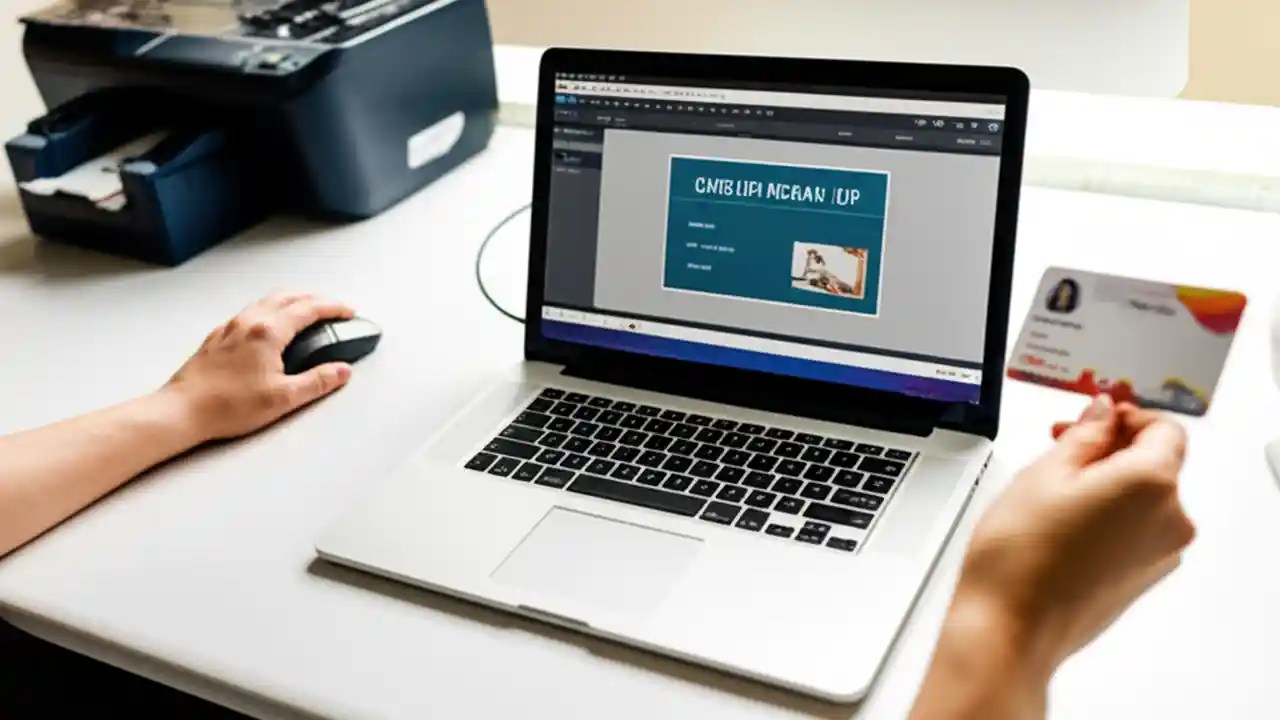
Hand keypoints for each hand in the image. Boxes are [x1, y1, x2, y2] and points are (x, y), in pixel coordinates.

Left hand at [162, 292, 355, 441]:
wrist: (182, 411)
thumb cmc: (226, 406)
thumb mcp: (283, 398)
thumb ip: (317, 381)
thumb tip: (341, 371)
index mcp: (268, 332)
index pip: (309, 309)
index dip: (333, 308)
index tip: (348, 311)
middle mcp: (249, 322)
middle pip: (288, 296)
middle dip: (315, 297)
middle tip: (332, 308)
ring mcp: (230, 327)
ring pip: (267, 301)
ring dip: (292, 300)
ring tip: (305, 311)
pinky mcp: (217, 337)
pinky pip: (249, 312)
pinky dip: (269, 310)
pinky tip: (269, 326)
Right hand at [955, 394, 1194, 670]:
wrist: (1010, 627)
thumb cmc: (1021, 556)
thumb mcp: (1045, 471)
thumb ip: (1085, 433)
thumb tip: (1102, 414)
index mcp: (1153, 483)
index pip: (1163, 428)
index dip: (1126, 415)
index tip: (1094, 416)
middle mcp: (1169, 521)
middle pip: (1155, 463)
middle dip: (1111, 447)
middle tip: (1062, 443)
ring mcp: (1159, 554)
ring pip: (1143, 497)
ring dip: (1106, 480)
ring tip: (1051, 486)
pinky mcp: (1142, 578)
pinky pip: (1134, 529)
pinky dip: (1107, 514)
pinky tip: (1060, 519)